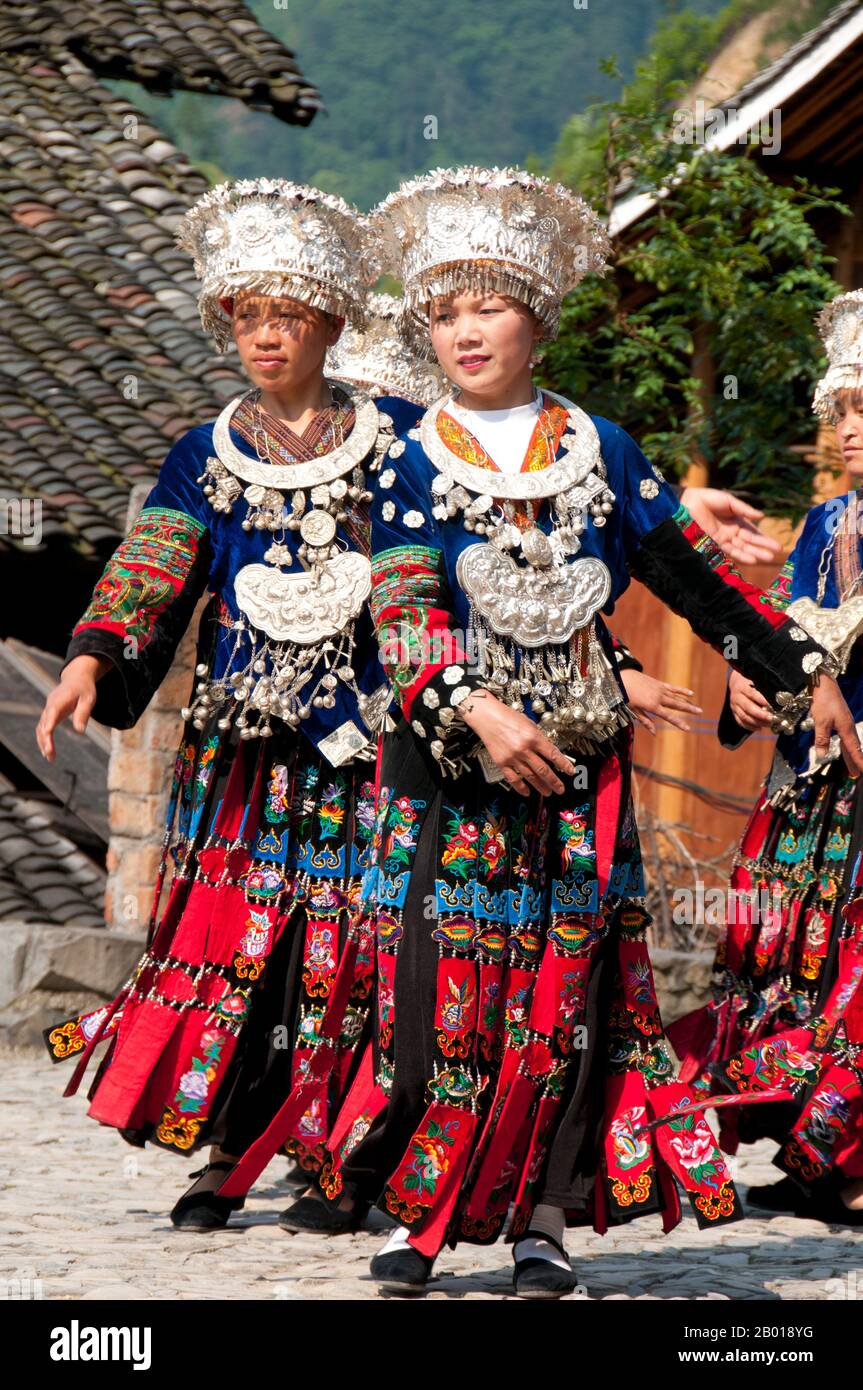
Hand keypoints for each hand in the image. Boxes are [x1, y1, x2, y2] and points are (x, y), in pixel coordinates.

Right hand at [36, 654, 110, 761]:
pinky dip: (44, 739)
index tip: (47, 734)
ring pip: (41, 727)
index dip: (49, 723)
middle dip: (45, 739)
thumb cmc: (84, 689)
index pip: (52, 712)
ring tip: (50, 758)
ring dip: (43, 742)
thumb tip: (80, 732)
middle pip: (44, 723)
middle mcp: (50, 705)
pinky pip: (43, 728)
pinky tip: (48, 751)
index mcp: (60, 699)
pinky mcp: (49, 714)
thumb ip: (83, 714)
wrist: (77, 679)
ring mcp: (48, 710)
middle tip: (50, 755)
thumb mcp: (89, 699)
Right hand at [459, 690, 575, 795]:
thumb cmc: (508, 717)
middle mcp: (524, 749)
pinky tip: (527, 792)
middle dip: (554, 781)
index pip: (553, 754)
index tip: (571, 772)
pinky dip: (521, 787)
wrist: (487, 717)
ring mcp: (512, 757)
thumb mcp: (529, 723)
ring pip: (530, 776)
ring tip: (547, 792)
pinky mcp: (502, 763)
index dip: (564, 764)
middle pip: (543, 769)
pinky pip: (513, 779)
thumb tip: (550, 751)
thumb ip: (539, 738)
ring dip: (540, 786)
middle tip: (560, 789)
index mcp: (533, 737)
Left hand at [621, 670, 701, 733]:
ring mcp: (660, 689)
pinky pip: (672, 688)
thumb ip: (646, 721)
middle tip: (700, 712)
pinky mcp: (659, 683)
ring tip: (697, 708)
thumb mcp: (633, 711)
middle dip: (689, 710)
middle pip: (677, 705)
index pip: (668, 716)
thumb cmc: (626, 697)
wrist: (622, 678)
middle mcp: (658, 698)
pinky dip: (681, 691)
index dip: (679, 723)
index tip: (688, 729)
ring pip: (676, 697)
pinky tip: (690, 694)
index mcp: (652, 706)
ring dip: (687, 702)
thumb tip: (654, 733)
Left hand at [680, 487, 780, 566]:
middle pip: (750, 542)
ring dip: (755, 553)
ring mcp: (723, 539)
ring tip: (768, 558)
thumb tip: (762, 516)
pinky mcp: (714, 544)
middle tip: (777, 553)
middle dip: (763, 547)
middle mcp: (732, 532)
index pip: (753, 533)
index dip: (764, 539)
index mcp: (737, 521)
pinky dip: (741, 555)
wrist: (688, 502)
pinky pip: (730, 551)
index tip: (776, 546)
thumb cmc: (708, 498)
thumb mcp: (729, 501)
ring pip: (742, 548)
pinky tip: (752, 559)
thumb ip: (744, 509)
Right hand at [728, 669, 772, 730]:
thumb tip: (779, 696)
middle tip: (772, 718)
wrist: (737, 682)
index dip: (761, 699)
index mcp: (742, 687)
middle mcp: (737, 697)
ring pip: (744, 717)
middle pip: (748, 708)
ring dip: (757, 722)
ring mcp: (734, 706)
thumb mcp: (756, 680)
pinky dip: (750, 727)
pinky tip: (760, 728)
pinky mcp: (734, 713)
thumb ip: (765, 688)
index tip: (771, 705)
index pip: (752, 693)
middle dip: (761, 715)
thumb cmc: (751, 681)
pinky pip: (741, 722)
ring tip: (769, 724)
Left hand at [809, 675, 862, 776]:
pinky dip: (847, 746)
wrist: (825, 684)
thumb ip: (821, 740)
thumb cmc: (824, 702)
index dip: (857, 762)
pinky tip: (845, 747)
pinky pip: (846, 737)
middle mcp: (848, 727)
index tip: (861, 772)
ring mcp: (845, 723)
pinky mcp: (841, 719)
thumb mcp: (820, 722)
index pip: (853, 750)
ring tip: (852, 766)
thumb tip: (821, 756)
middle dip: (855, 761)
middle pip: (853, 748)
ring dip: (851, 754)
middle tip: (856, 774)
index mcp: (846, 729)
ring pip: (850, 743)